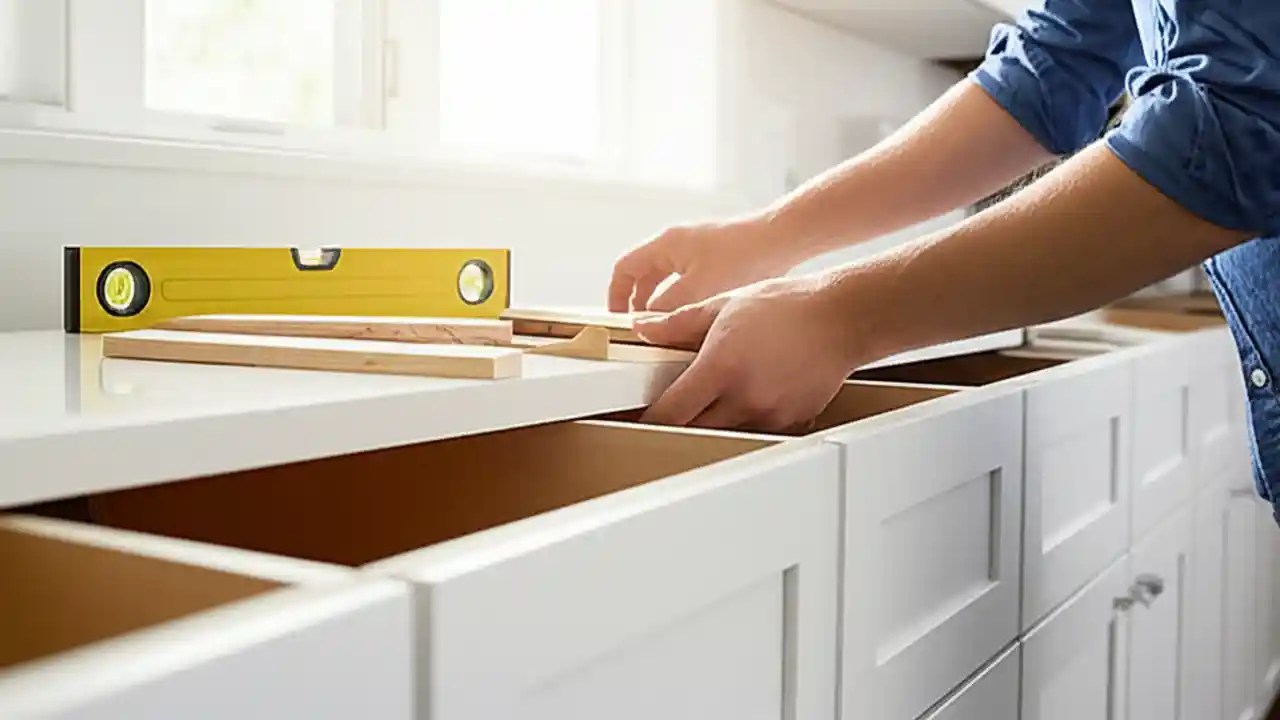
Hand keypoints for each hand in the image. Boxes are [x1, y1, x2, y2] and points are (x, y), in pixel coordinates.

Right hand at [608, 217, 797, 311]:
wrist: (782, 238)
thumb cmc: (743, 257)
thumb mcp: (697, 289)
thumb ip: (667, 308)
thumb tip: (647, 322)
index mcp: (665, 244)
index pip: (624, 268)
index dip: (616, 295)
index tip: (618, 319)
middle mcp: (677, 242)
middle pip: (644, 274)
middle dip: (640, 303)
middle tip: (643, 329)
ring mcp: (697, 248)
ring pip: (668, 279)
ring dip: (664, 303)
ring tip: (668, 328)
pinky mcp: (717, 256)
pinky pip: (688, 279)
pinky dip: (684, 299)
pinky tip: (696, 318)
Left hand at [633, 275, 861, 431]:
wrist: (842, 317)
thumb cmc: (788, 307)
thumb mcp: (724, 305)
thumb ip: (677, 323)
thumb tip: (643, 328)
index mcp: (721, 368)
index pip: (673, 412)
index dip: (653, 419)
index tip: (644, 418)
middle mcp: (744, 397)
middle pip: (697, 427)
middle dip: (685, 417)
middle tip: (682, 400)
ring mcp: (770, 413)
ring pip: (728, 429)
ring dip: (719, 416)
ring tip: (727, 386)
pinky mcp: (791, 420)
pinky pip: (759, 427)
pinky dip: (750, 415)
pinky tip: (758, 389)